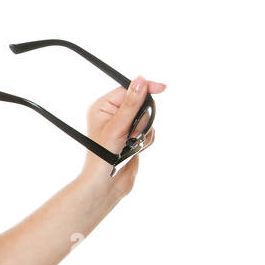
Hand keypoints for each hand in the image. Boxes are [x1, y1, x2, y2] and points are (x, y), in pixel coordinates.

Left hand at [79, 75, 165, 194]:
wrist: (106, 184)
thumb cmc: (103, 156)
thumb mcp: (118, 126)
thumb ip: (131, 104)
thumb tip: (140, 80)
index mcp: (102, 107)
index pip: (127, 89)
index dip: (144, 88)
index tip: (162, 88)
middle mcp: (112, 115)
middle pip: (140, 104)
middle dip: (142, 119)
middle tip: (131, 133)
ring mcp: (124, 126)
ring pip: (148, 119)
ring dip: (144, 132)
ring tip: (131, 144)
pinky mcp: (133, 137)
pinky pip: (150, 132)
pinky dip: (146, 141)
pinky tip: (136, 150)